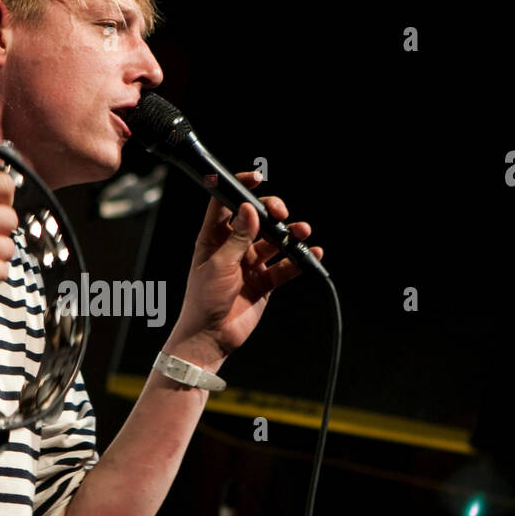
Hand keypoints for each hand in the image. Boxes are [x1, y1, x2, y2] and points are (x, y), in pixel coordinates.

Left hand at [168, 171, 322, 366]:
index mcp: (213, 238)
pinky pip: (285, 266)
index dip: (240, 187)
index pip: (227, 204)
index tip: (257, 178)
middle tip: (281, 214)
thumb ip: (238, 238)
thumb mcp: (220, 265)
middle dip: (272, 212)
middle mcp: (233, 247)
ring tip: (302, 233)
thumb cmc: (203, 301)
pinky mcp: (265, 282)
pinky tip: (311, 253)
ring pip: (275, 241)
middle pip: (256, 219)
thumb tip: (250, 209)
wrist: (211, 337)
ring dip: (290, 235)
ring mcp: (250, 264)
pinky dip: (298, 260)